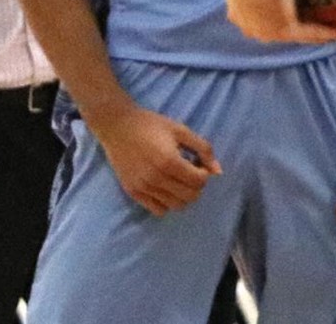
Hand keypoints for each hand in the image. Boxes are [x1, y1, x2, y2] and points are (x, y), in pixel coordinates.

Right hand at [91, 102, 220, 215]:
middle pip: (190, 197)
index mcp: (170, 161)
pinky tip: (165, 188)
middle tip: (189, 172)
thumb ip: (203, 149)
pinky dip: (167, 203)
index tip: (197, 163)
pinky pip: (158, 210)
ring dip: (183, 196)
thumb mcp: (180, 130)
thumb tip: (218, 171)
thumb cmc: (151, 125)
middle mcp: (156, 179)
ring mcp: (143, 188)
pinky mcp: (133, 192)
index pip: (199, 182)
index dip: (204, 174)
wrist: (117, 126)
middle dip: (196, 186)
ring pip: (175, 206)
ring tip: (177, 180)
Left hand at [223, 0, 335, 44]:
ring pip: (289, 32)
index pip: (245, 13)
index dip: (257, 7)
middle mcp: (250, 24)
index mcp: (236, 7)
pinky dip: (324, 33)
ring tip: (321, 27)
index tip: (269, 1)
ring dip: (304, 29)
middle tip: (296, 15)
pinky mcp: (285, 31)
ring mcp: (268, 31)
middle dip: (277, 22)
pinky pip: (308, 34)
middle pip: (266, 27)